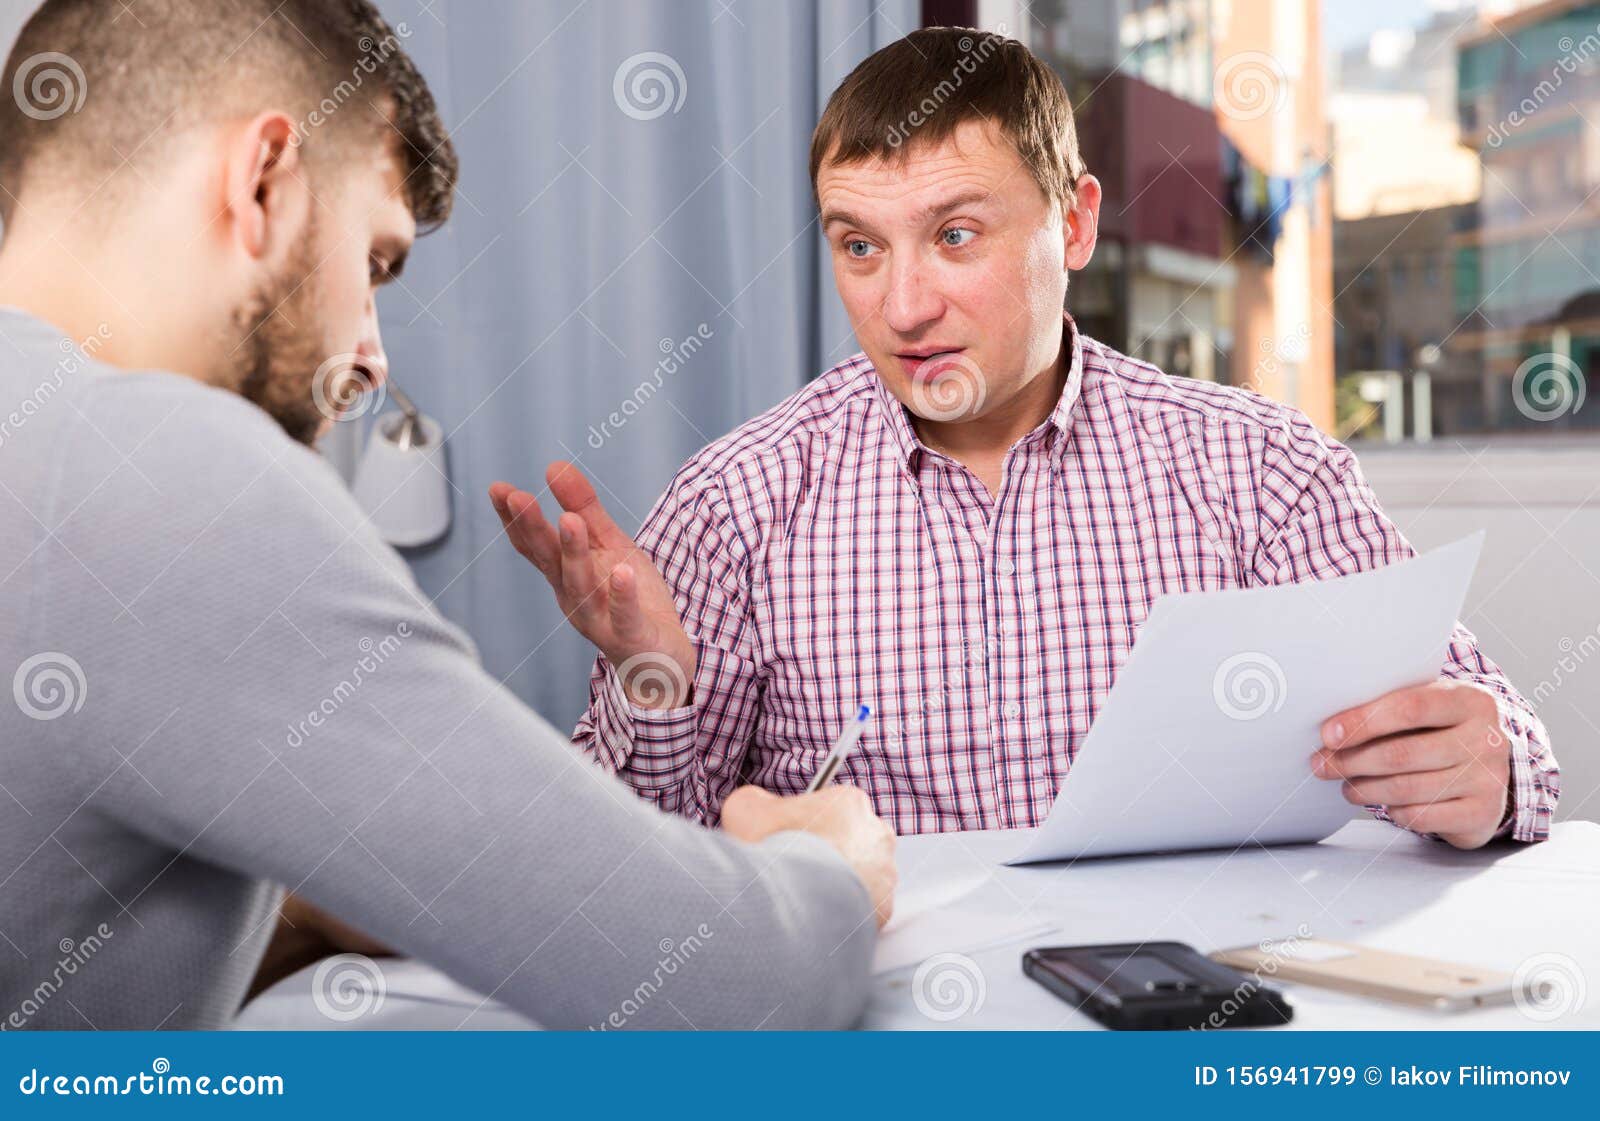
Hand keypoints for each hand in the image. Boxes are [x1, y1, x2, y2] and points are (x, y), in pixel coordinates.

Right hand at [489, 464, 694, 708]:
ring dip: (573, 553)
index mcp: (565, 573)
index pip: (534, 544)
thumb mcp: (609, 545)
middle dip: (531, 528)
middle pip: (549, 560)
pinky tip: (622, 573)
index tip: (498, 488)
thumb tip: (554, 466)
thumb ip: (584, 507)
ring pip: (581, 586)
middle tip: (516, 496)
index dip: (515, 518)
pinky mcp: (629, 635)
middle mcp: (573, 596)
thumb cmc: (628, 598)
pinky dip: (621, 595)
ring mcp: (599, 618)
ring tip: (569, 521)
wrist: (660, 658)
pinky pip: (623, 615)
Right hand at [721, 785, 896, 928]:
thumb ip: (753, 801)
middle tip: (795, 870)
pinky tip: (818, 917)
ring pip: (860, 876)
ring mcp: (885, 873)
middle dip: (827, 853)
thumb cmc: (775, 849)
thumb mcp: (746, 808)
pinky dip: (843, 913)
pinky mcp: (884, 908)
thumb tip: (752, 805)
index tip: (787, 839)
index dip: (804, 824)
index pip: (830, 809)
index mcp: (851, 802)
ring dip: (837, 884)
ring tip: (805, 897)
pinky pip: (862, 909)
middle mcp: (877, 833)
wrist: (796, 900)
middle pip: (849, 840)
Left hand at [1312, 679, 1512, 849]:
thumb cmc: (1444, 732)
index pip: (1409, 708)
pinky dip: (1393, 811)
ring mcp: (1488, 778)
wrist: (1492, 770)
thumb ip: (1391, 707)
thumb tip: (1332, 728)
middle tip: (1322, 764)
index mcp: (1470, 700)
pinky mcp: (1482, 813)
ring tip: (1347, 785)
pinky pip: (1422, 816)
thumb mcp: (1429, 707)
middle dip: (1352, 760)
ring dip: (1365, 788)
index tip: (1328, 734)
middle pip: (1402, 753)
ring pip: (1406, 788)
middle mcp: (1486, 739)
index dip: (1363, 722)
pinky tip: (1383, 803)